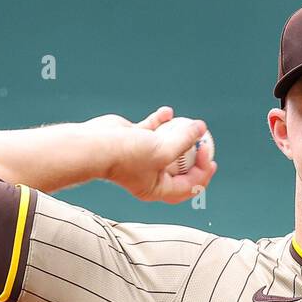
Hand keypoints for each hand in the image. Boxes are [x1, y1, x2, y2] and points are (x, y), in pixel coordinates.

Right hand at [89, 107, 216, 203]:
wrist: (94, 144)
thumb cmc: (127, 155)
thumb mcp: (163, 151)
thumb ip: (185, 139)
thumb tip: (201, 127)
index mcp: (157, 189)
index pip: (188, 185)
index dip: (203, 171)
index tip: (207, 153)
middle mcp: (150, 175)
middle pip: (180, 168)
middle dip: (195, 156)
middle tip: (206, 145)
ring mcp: (141, 156)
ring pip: (167, 146)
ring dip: (179, 136)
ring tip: (190, 126)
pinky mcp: (133, 139)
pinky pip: (152, 129)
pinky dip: (161, 120)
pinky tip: (167, 112)